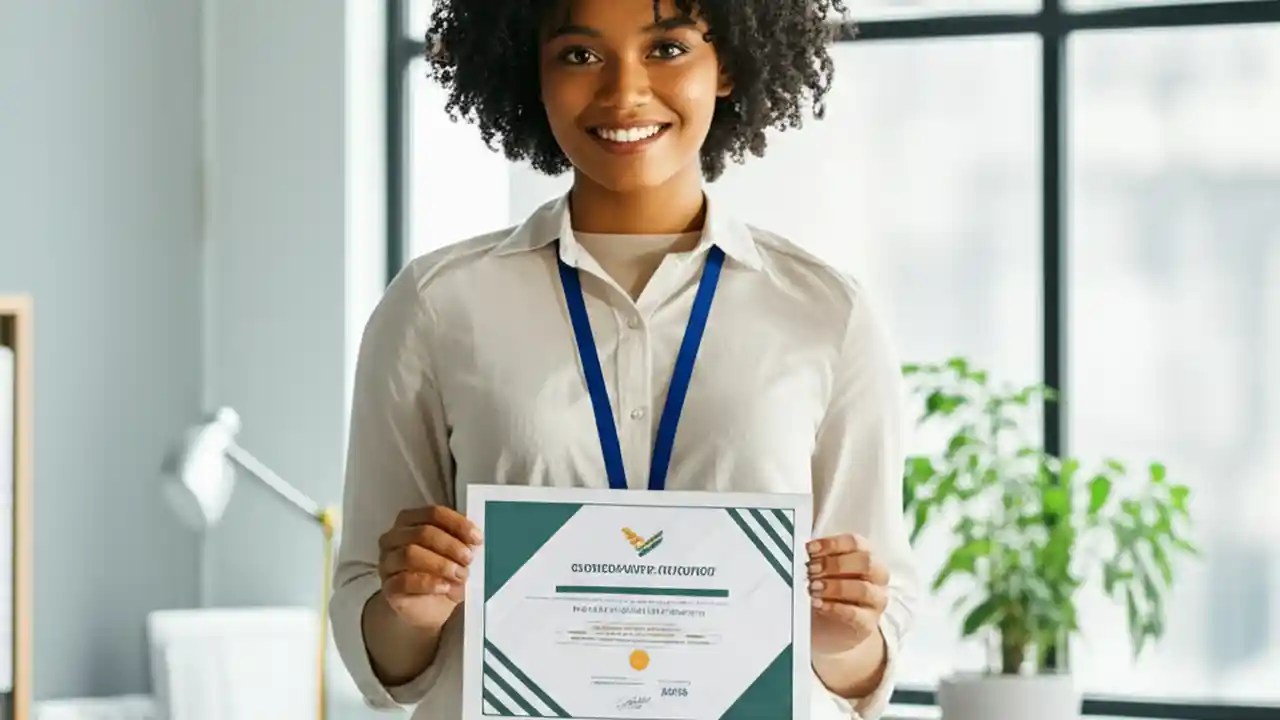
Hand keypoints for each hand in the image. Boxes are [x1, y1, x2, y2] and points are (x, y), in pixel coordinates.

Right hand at [377, 505, 482, 629]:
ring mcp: (387, 562)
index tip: (477, 538)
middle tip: (468, 559)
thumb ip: (461, 545)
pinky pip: (403, 581)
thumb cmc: (440, 574)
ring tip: (460, 575)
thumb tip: (473, 542)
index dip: (457, 523)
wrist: (424, 608)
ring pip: (410, 554)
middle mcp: (394, 538)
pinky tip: (445, 587)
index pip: (433, 513)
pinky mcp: (388, 587)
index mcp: (411, 521)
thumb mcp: (454, 556)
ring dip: (441, 564)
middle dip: (450, 545)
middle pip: (422, 532)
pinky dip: (428, 583)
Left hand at [807, 533, 889, 656]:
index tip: (810, 549)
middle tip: (811, 570)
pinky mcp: (869, 623)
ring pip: (863, 589)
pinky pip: (858, 616)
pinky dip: (836, 609)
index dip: (832, 544)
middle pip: (865, 562)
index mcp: (865, 555)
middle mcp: (877, 576)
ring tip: (813, 588)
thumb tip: (802, 550)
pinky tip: (819, 605)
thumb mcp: (820, 570)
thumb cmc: (825, 588)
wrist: (828, 625)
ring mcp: (876, 600)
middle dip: (835, 565)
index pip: (855, 543)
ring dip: (835, 587)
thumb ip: (816, 558)